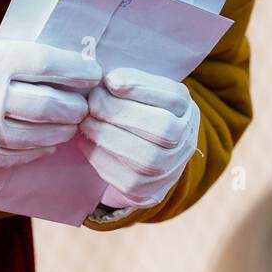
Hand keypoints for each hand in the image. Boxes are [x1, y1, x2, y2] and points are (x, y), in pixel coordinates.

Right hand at [0, 30, 100, 173]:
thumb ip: (15, 53)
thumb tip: (64, 64)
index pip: (48, 64)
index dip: (78, 70)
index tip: (94, 74)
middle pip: (51, 104)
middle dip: (76, 105)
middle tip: (84, 103)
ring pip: (41, 134)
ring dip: (63, 129)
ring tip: (69, 122)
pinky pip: (21, 155)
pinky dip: (40, 148)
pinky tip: (46, 141)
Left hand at [80, 68, 200, 208]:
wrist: (140, 156)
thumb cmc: (136, 112)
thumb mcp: (139, 91)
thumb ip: (129, 83)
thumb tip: (108, 82)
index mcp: (185, 108)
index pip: (172, 97)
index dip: (140, 88)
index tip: (109, 81)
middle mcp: (186, 139)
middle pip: (162, 128)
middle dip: (120, 113)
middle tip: (92, 104)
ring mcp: (170, 168)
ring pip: (145, 157)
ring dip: (108, 137)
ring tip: (86, 123)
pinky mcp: (148, 191)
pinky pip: (126, 179)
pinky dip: (101, 158)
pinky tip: (86, 143)